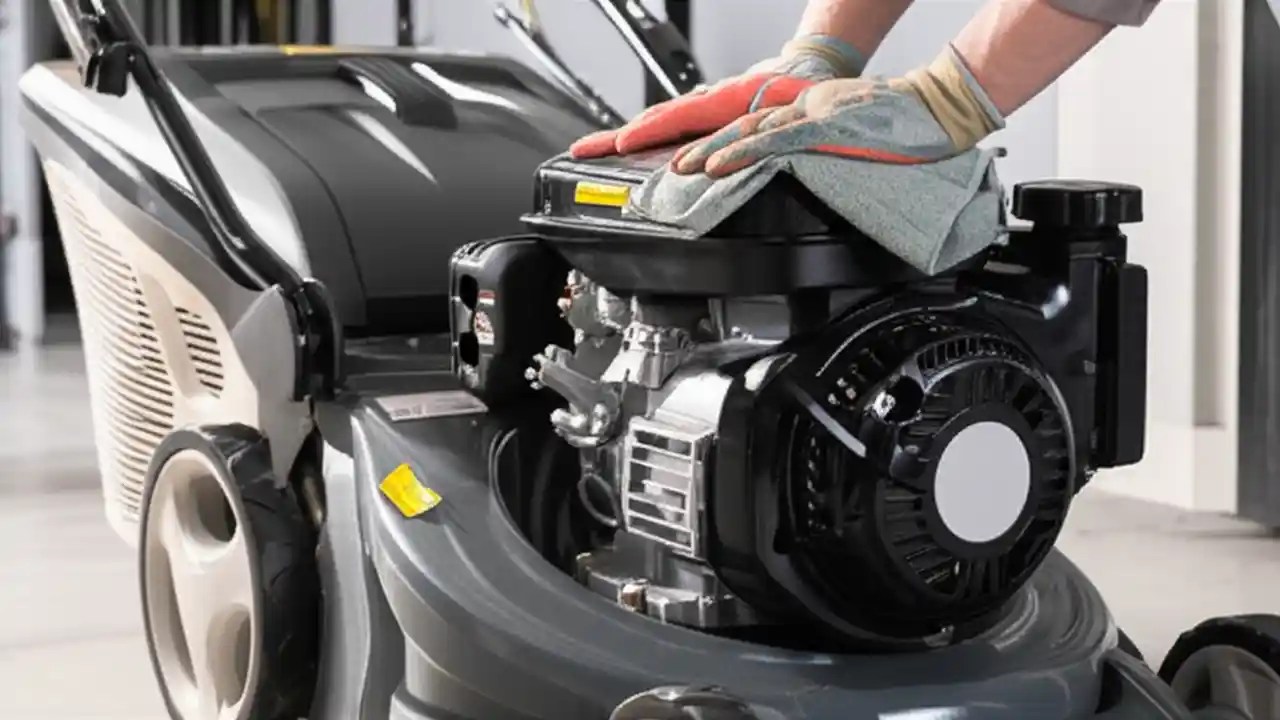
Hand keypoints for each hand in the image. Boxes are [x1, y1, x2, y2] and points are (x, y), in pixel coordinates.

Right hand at [569, 35, 864, 159]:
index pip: (680, 117)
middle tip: (582, 151)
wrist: (803, 68)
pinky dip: (637, 137)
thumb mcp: (796, 105)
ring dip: (619, 138)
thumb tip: (764, 145)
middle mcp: (705, 101)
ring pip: (654, 123)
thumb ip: (778, 124)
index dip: (649, 132)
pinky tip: (618, 149)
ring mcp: (698, 107)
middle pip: (654, 120)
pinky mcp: (699, 115)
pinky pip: (663, 127)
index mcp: (726, 99)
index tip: (622, 144)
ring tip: (585, 151)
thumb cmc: (800, 88)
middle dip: (616, 137)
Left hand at [670, 46, 1004, 177]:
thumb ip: (830, 149)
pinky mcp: (828, 128)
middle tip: (678, 164)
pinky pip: (777, 142)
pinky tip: (721, 165)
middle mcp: (808, 106)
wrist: (942, 106)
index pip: (759, 123)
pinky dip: (745, 153)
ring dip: (714, 152)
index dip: (726, 139)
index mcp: (814, 108)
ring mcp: (816, 115)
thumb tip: (815, 171)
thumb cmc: (909, 123)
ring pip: (752, 131)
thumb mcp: (858, 135)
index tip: (699, 157)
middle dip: (706, 145)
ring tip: (686, 168)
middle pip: (745, 124)